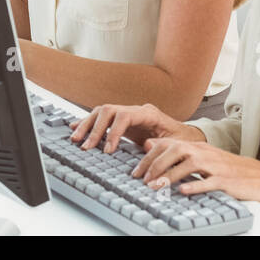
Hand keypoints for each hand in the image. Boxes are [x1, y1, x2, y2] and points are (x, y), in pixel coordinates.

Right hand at [70, 103, 202, 153]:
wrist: (185, 135)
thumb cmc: (181, 139)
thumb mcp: (175, 142)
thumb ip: (161, 143)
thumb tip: (146, 145)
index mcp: (148, 113)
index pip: (123, 115)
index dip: (113, 131)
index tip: (107, 150)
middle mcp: (135, 109)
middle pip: (108, 111)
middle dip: (94, 128)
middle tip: (86, 146)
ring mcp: (127, 113)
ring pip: (101, 112)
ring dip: (87, 125)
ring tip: (76, 139)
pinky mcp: (121, 120)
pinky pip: (101, 117)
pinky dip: (88, 123)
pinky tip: (75, 128)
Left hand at [133, 138, 259, 206]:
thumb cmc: (228, 169)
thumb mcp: (202, 157)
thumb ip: (177, 152)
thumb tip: (150, 146)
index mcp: (197, 147)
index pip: (168, 144)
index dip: (150, 156)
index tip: (136, 170)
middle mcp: (205, 152)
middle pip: (175, 151)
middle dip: (155, 164)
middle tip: (142, 179)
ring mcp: (216, 165)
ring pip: (189, 164)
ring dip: (169, 175)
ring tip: (155, 187)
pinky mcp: (226, 180)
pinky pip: (209, 181)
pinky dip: (195, 185)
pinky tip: (183, 191)